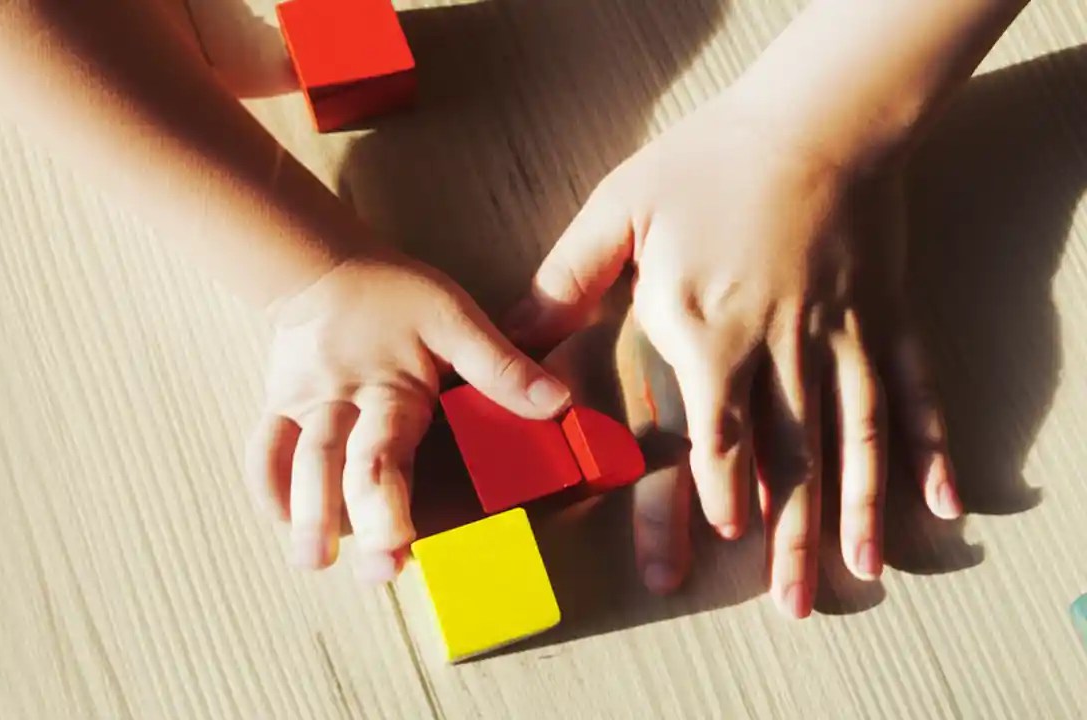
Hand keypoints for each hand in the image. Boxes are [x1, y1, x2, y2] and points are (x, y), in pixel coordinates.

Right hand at [247, 254, 570, 581]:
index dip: (388, 502)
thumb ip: (499, 365)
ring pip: (295, 461)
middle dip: (349, 520)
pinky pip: (264, 449)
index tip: (400, 547)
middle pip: (332, 465)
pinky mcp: (279, 406)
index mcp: (389, 389)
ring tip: (311, 561)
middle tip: (373, 572)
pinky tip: (282, 520)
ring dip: (304, 512)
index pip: (382, 451)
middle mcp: (341, 404)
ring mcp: (304, 406)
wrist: (323, 267)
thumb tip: (556, 403)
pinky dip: (268, 485)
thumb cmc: (395, 296)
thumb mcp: (455, 317)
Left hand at [506, 96, 961, 617]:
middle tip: (788, 604)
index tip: (717, 543)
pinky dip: (927, 449)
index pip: (710, 435)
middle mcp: (779, 348)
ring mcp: (841, 338)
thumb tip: (513, 337)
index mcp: (708, 330)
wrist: (819, 114)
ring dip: (856, 511)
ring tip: (857, 573)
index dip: (712, 495)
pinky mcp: (885, 320)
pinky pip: (911, 392)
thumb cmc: (713, 160)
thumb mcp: (621, 210)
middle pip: (786, 458)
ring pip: (852, 441)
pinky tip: (937, 503)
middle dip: (788, 535)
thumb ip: (567, 281)